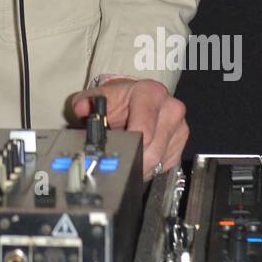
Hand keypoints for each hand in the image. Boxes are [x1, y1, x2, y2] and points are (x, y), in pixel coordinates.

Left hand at [71, 78, 188, 181]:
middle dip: (131, 161)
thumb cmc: (118, 99)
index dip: (127, 147)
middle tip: (114, 163)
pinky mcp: (180, 144)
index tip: (114, 154)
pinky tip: (138, 156)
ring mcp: (179, 127)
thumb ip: (87, 102)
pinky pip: (164, 166)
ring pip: (158, 162)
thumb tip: (81, 108)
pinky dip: (149, 167)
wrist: (134, 99)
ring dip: (139, 166)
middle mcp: (171, 109)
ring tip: (125, 157)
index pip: (144, 131)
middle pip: (152, 152)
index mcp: (151, 93)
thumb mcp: (99, 96)